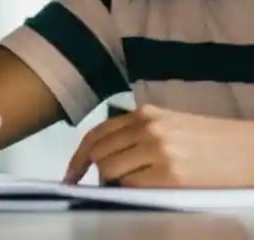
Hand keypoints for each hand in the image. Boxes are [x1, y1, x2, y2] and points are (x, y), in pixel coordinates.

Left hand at [65, 105, 253, 187]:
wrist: (252, 151)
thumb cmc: (213, 142)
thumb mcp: (172, 125)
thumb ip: (139, 134)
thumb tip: (105, 157)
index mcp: (146, 114)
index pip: (97, 134)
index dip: (78, 157)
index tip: (71, 174)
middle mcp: (148, 129)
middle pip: (99, 154)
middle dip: (98, 172)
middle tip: (109, 185)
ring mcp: (159, 152)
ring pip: (111, 171)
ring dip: (115, 183)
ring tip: (136, 186)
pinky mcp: (171, 176)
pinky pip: (133, 188)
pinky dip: (133, 193)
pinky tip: (151, 191)